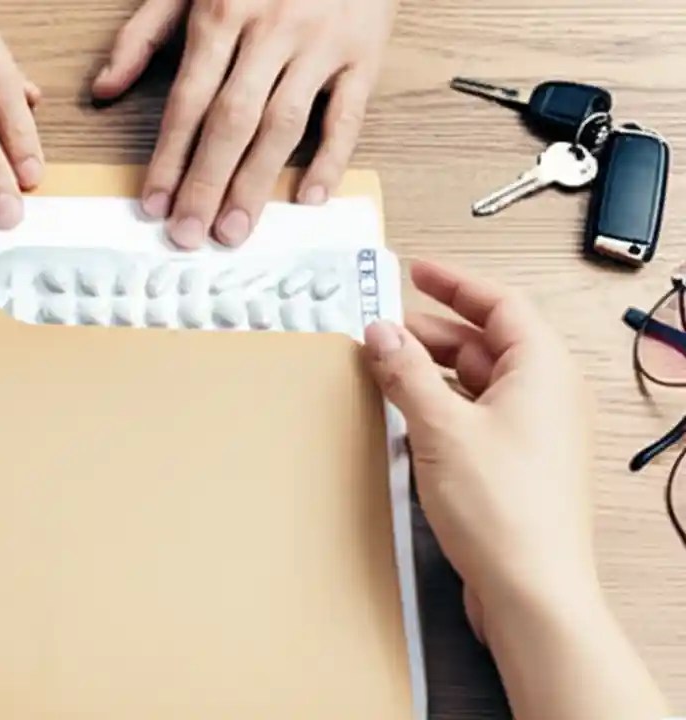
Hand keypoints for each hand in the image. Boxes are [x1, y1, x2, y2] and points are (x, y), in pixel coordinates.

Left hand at [93, 0, 395, 247]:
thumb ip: (143, 34)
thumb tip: (103, 88)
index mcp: (221, 12)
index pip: (187, 101)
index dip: (167, 158)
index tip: (153, 204)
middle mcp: (270, 30)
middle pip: (231, 121)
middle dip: (206, 184)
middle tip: (189, 234)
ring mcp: (320, 43)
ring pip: (283, 125)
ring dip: (256, 184)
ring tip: (234, 230)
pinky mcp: (364, 53)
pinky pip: (347, 114)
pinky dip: (331, 158)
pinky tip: (310, 198)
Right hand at [362, 261, 596, 638]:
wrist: (531, 589)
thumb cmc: (504, 511)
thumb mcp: (439, 427)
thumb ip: (406, 373)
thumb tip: (382, 333)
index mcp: (543, 369)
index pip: (500, 303)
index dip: (454, 284)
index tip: (415, 272)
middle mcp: (548, 394)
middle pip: (488, 340)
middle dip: (433, 331)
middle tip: (383, 331)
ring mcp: (537, 431)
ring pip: (481, 379)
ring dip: (434, 371)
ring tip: (387, 371)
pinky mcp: (520, 463)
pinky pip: (479, 414)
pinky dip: (443, 405)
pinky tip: (408, 417)